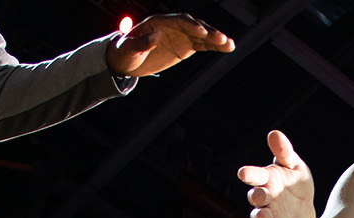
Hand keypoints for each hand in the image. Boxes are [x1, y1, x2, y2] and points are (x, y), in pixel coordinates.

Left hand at [106, 13, 233, 76]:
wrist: (127, 61)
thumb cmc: (124, 54)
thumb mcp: (127, 50)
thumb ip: (140, 43)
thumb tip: (154, 36)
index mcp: (157, 22)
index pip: (178, 20)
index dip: (191, 25)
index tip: (201, 32)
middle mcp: (172, 26)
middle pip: (193, 25)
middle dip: (207, 31)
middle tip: (220, 39)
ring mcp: (180, 35)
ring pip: (201, 35)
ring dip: (216, 39)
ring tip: (230, 45)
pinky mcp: (185, 46)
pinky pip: (203, 45)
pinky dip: (215, 46)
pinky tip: (229, 48)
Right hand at [236, 131, 316, 217]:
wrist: (304, 210)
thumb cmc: (295, 183)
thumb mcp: (294, 166)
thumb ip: (284, 152)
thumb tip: (274, 133)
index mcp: (267, 179)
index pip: (255, 175)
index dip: (249, 174)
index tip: (243, 172)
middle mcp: (265, 197)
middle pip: (255, 197)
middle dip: (255, 196)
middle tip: (259, 194)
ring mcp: (270, 214)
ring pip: (258, 216)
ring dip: (260, 216)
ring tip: (265, 216)